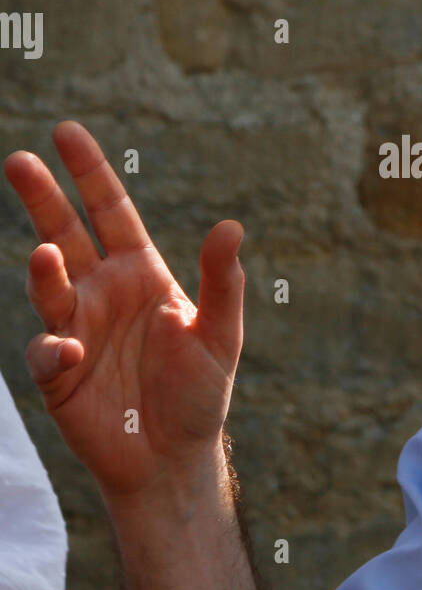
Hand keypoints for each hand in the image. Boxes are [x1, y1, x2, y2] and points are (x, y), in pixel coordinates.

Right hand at [4, 122, 243, 499]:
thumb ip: (222, 282)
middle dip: (42, 198)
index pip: (109, 212)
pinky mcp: (59, 375)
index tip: (65, 131)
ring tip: (45, 254)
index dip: (88, 172)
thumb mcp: (219, 335)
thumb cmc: (199, 393)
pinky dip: (55, 350)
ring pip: (48, 288)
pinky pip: (47, 353)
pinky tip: (74, 353)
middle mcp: (102, 292)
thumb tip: (231, 225)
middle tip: (18, 160)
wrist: (174, 458)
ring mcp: (76, 329)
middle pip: (65, 233)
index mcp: (140, 273)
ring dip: (42, 271)